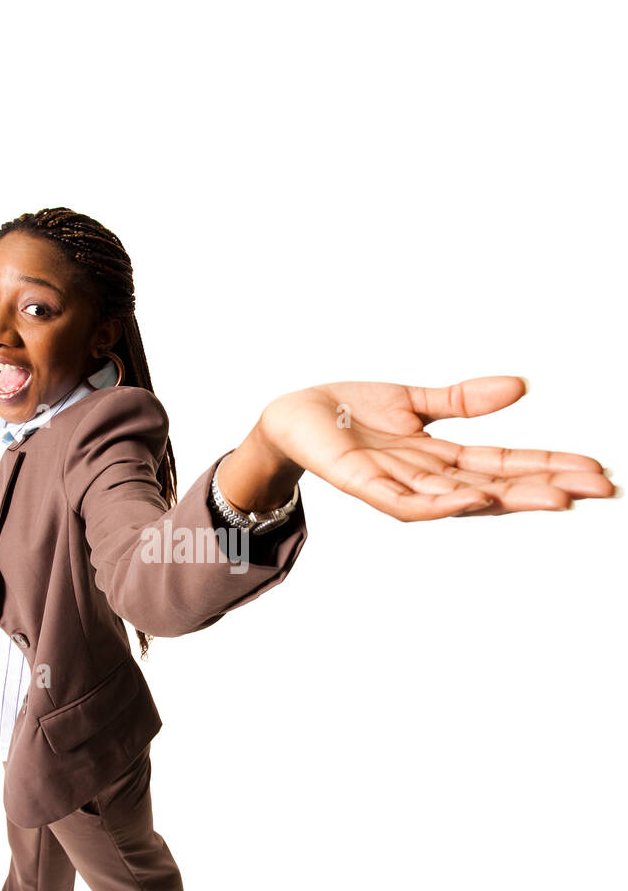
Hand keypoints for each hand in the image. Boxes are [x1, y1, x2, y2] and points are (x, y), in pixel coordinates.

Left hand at [258, 376, 614, 520]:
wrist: (293, 417)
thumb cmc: (349, 415)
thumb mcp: (417, 400)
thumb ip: (464, 399)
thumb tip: (519, 386)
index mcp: (442, 459)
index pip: (507, 465)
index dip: (551, 467)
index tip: (597, 472)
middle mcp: (426, 478)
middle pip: (497, 485)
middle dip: (547, 488)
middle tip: (598, 489)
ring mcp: (397, 484)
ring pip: (460, 498)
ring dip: (506, 499)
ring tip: (552, 498)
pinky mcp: (362, 483)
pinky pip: (405, 502)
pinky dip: (439, 504)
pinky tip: (471, 499)